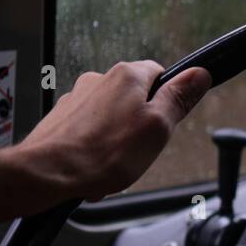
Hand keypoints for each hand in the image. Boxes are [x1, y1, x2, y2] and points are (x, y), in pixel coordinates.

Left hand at [17, 60, 210, 201]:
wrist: (46, 172)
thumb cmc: (103, 153)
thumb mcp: (157, 127)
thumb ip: (179, 99)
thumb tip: (200, 73)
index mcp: (127, 75)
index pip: (161, 75)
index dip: (168, 101)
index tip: (166, 123)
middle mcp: (100, 79)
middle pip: (135, 98)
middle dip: (141, 125)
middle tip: (140, 151)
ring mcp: (77, 98)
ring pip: (112, 118)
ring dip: (117, 140)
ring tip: (113, 165)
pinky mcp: (61, 119)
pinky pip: (89, 132)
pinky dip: (95, 148)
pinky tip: (93, 168)